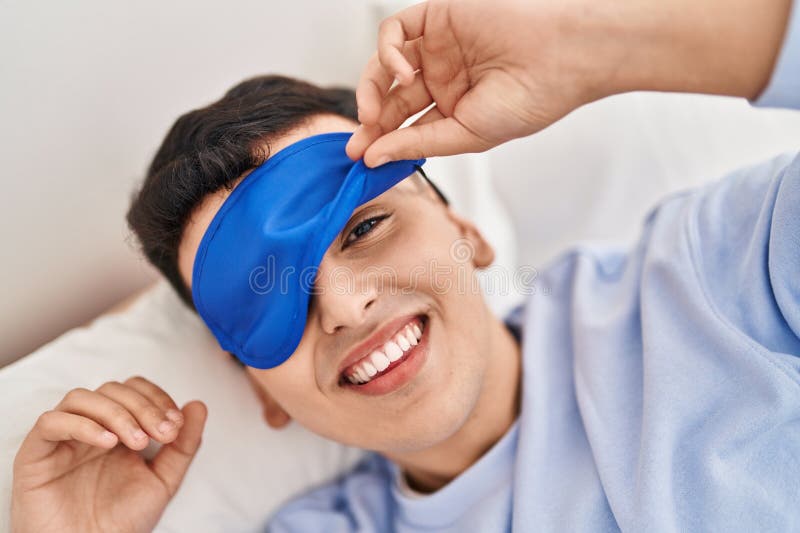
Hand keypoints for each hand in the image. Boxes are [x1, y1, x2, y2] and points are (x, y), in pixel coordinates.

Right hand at [11, 377, 206, 532]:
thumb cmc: (122, 522)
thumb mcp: (164, 480)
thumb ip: (183, 445)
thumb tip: (198, 405)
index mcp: (118, 429)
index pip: (134, 390)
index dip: (157, 398)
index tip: (176, 424)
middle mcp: (89, 428)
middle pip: (112, 390)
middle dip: (142, 406)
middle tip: (160, 434)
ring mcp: (62, 440)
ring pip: (81, 398)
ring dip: (116, 412)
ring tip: (136, 441)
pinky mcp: (35, 455)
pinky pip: (51, 423)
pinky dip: (81, 425)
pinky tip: (107, 442)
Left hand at [346, 0, 584, 166]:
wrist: (561, 59)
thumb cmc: (528, 100)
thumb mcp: (465, 135)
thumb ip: (417, 144)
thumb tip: (375, 158)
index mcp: (452, 108)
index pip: (404, 126)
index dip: (380, 141)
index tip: (363, 159)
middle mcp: (442, 77)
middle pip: (390, 99)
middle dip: (370, 121)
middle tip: (359, 142)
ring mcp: (437, 47)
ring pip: (385, 65)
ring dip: (371, 89)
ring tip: (374, 113)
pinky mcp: (437, 17)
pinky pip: (396, 32)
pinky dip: (388, 53)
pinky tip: (403, 74)